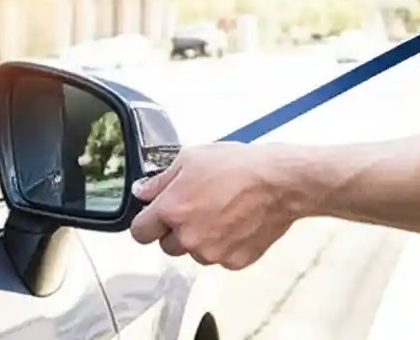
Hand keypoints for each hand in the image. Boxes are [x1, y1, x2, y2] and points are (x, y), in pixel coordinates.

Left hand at [128, 143, 303, 270]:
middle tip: (197, 208)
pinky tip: (237, 222)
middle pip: (167, 245)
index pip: (139, 232)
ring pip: (195, 252)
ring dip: (202, 238)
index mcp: (172, 210)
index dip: (147, 222)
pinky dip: (226, 244)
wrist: (280, 182)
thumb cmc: (239, 166)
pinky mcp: (233, 261)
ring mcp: (211, 252)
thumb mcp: (192, 158)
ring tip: (223, 211)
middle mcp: (188, 237)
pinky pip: (220, 257)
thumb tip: (143, 192)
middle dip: (177, 230)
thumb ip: (160, 180)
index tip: (156, 217)